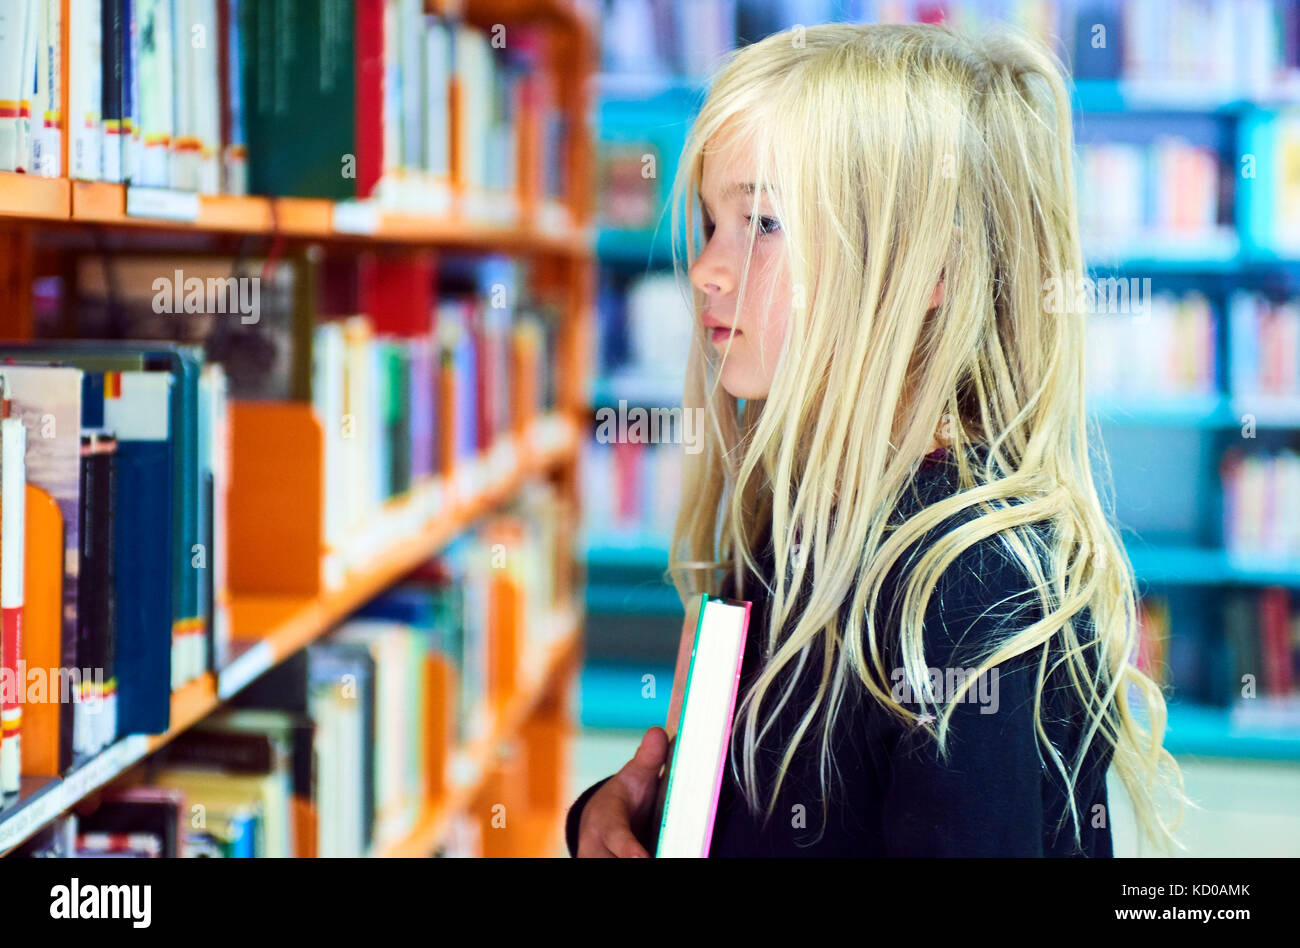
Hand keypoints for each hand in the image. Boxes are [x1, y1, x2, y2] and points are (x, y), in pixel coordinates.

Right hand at [575, 726, 669, 857]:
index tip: (642, 857)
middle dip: (639, 858)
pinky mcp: (611, 866)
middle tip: (670, 853)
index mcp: (604, 823)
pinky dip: (649, 859)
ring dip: (652, 857)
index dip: (630, 850)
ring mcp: (602, 862)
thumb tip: (658, 732)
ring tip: (674, 852)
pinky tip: (671, 853)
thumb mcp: (633, 778)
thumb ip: (648, 759)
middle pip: (614, 861)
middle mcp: (597, 851)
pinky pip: (635, 866)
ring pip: (619, 865)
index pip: (617, 838)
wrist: (598, 824)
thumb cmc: (622, 800)